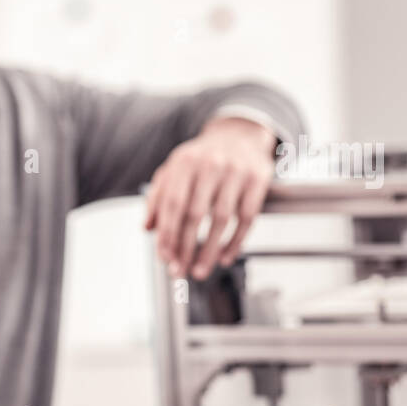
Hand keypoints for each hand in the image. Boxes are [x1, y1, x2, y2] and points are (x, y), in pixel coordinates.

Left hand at [143, 117, 275, 279]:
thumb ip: (158, 197)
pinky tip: (224, 257)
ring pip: (221, 220)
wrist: (238, 134)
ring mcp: (236, 171)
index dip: (167, 234)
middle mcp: (210, 164)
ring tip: (200, 271)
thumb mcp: (174, 170)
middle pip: (195, 214)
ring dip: (209, 251)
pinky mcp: (258, 179)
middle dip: (185, 248)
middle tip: (180, 271)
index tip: (164, 258)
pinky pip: (247, 218)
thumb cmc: (201, 160)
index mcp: (184, 162)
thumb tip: (147, 229)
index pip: (172, 204)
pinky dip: (235, 242)